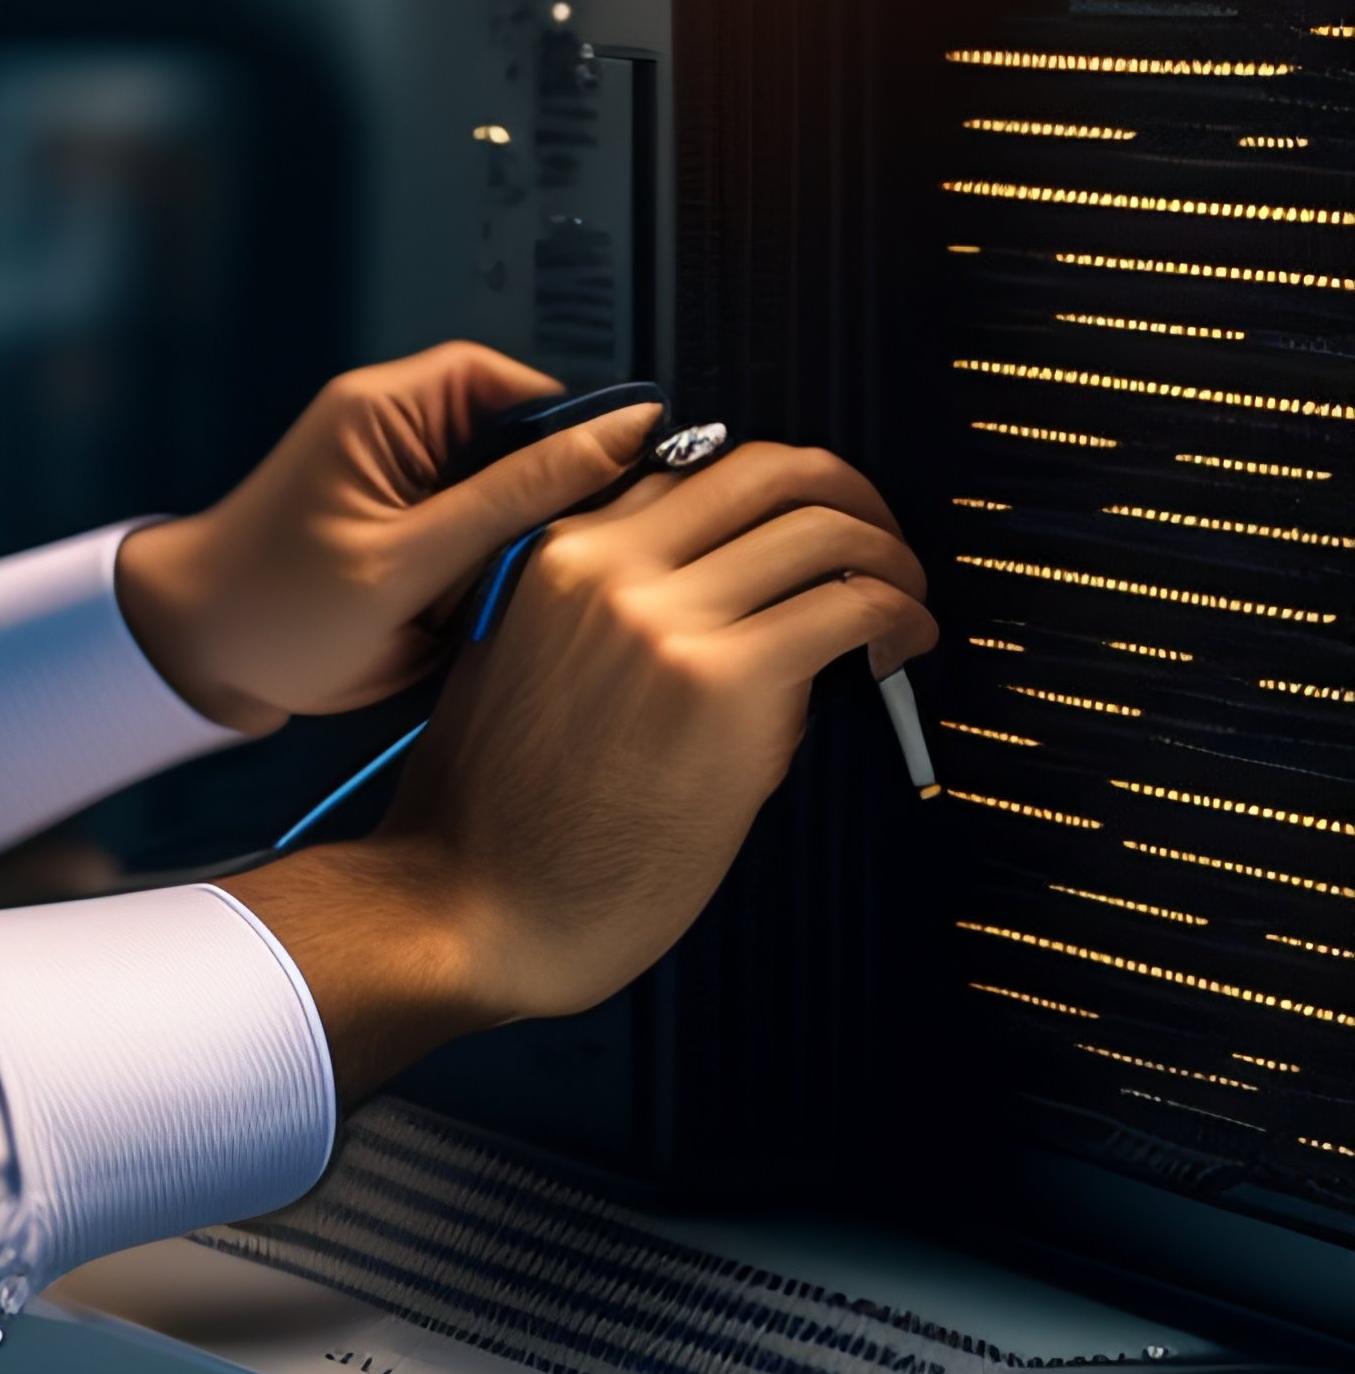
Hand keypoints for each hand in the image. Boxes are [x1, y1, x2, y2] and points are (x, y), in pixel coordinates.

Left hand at [114, 344, 663, 734]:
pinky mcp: (398, 535)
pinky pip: (472, 541)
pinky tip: (480, 616)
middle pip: (516, 440)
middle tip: (572, 560)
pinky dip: (483, 579)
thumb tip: (617, 439)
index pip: (514, 383)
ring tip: (507, 594)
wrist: (185, 665)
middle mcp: (395, 433)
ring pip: (502, 498)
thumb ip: (514, 500)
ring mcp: (396, 486)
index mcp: (388, 410)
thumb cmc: (274, 608)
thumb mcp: (408, 561)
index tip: (627, 480)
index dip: (573, 426)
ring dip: (514, 548)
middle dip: (545, 502)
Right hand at [223, 443, 935, 1094]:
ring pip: (822, 526)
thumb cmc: (497, 814)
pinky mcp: (724, 686)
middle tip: (880, 542)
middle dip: (849, 492)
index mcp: (556, 550)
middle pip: (769, 470)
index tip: (809, 525)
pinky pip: (848, 607)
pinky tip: (901, 647)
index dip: (772, 490)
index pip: (693, 465)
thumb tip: (733, 595)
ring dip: (887, 553)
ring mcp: (668, 619)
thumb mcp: (528, 662)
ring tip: (904, 601)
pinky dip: (899, 615)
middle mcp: (611, 564)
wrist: (470, 908)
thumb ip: (613, 606)